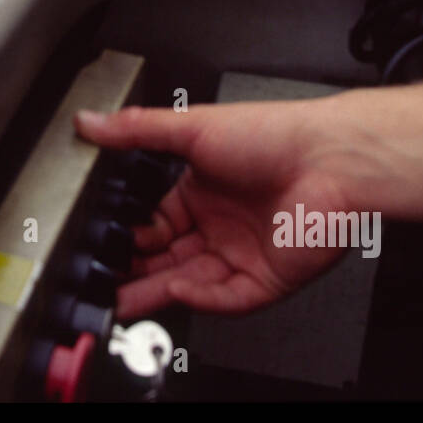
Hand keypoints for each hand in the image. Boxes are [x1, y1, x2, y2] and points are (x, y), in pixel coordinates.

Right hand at [73, 100, 367, 319]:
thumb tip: (92, 122)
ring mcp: (241, 253)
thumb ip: (136, 130)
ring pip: (189, 283)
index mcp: (200, 191)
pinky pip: (226, 298)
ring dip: (155, 293)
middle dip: (133, 273)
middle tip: (102, 280)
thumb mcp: (192, 126)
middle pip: (166, 259)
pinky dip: (200, 298)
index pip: (153, 224)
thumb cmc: (275, 134)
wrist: (330, 158)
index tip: (102, 242)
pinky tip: (177, 289)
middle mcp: (219, 224)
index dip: (129, 236)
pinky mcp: (265, 278)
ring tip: (121, 300)